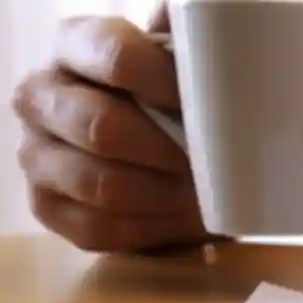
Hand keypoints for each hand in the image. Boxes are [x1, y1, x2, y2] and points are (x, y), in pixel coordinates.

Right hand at [9, 9, 215, 251]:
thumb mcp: (187, 62)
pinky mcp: (46, 205)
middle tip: (211, 165)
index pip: (113, 54)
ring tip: (203, 194)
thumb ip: (192, 38)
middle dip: (167, 152)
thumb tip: (214, 17)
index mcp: (76, 44)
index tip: (209, 107)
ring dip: (164, 194)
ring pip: (100, 184)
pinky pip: (98, 227)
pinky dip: (151, 226)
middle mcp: (40, 94)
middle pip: (102, 128)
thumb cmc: (180, 100)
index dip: (166, 83)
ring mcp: (35, 153)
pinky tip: (180, 217)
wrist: (170, 158)